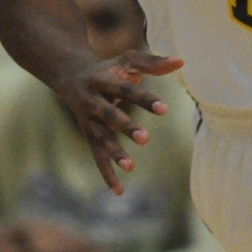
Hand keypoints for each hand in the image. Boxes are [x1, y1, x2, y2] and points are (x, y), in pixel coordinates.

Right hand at [52, 49, 183, 195]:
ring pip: (101, 138)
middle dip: (125, 127)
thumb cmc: (108, 68)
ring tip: (130, 167)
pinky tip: (119, 191)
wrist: (70, 76)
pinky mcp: (89, 135)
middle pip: (109, 114)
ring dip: (114, 153)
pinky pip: (96, 156)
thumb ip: (153, 62)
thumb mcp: (127, 60)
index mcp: (103, 80)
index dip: (145, 99)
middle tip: (145, 138)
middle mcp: (92, 101)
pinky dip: (106, 173)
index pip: (126, 89)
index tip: (164, 109)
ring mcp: (88, 120)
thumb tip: (181, 61)